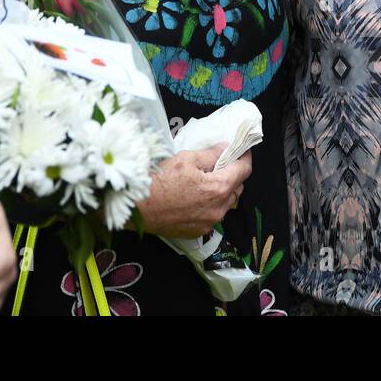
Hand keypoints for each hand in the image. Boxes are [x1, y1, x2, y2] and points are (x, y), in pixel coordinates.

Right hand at [135, 144, 250, 237]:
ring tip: (206, 180)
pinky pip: (213, 215)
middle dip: (233, 174)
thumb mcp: (186, 159)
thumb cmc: (158, 181)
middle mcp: (218, 209)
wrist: (135, 209)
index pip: (244, 170)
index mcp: (218, 188)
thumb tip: (226, 149)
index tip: (242, 150)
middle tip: (220, 163)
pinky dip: (210, 205)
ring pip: (226, 203)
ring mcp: (208, 223)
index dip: (245, 157)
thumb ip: (211, 154)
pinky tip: (195, 197)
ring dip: (222, 191)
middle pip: (237, 188)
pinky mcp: (197, 232)